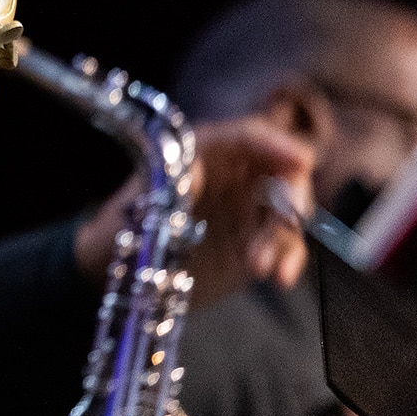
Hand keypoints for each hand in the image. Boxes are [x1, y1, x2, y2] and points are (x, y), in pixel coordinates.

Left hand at [74, 114, 314, 305]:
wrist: (116, 272)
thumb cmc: (122, 226)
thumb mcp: (141, 201)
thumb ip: (171, 184)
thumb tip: (195, 170)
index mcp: (205, 151)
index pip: (248, 137)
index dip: (276, 144)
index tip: (300, 160)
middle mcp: (232, 175)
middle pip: (281, 171)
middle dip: (291, 194)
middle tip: (287, 220)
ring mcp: (246, 210)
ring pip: (286, 212)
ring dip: (281, 237)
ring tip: (257, 265)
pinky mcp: (254, 243)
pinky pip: (284, 245)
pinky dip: (288, 259)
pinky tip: (281, 278)